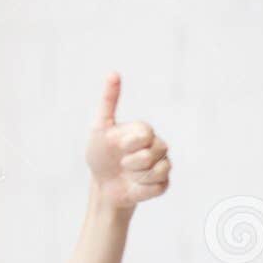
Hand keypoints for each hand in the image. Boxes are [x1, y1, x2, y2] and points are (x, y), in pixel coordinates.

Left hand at [85, 73, 170, 211]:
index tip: (118, 146)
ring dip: (136, 176)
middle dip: (131, 162)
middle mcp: (158, 145)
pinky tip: (134, 186)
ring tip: (128, 174)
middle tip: (121, 163)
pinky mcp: (163, 183)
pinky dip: (141, 190)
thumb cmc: (100, 154)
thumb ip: (108, 102)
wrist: (102, 184)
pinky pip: (158, 187)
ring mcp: (162, 164)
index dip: (129, 144)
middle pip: (153, 153)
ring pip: (158, 171)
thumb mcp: (99, 127)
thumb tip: (113, 72)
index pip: (145, 134)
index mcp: (144, 131)